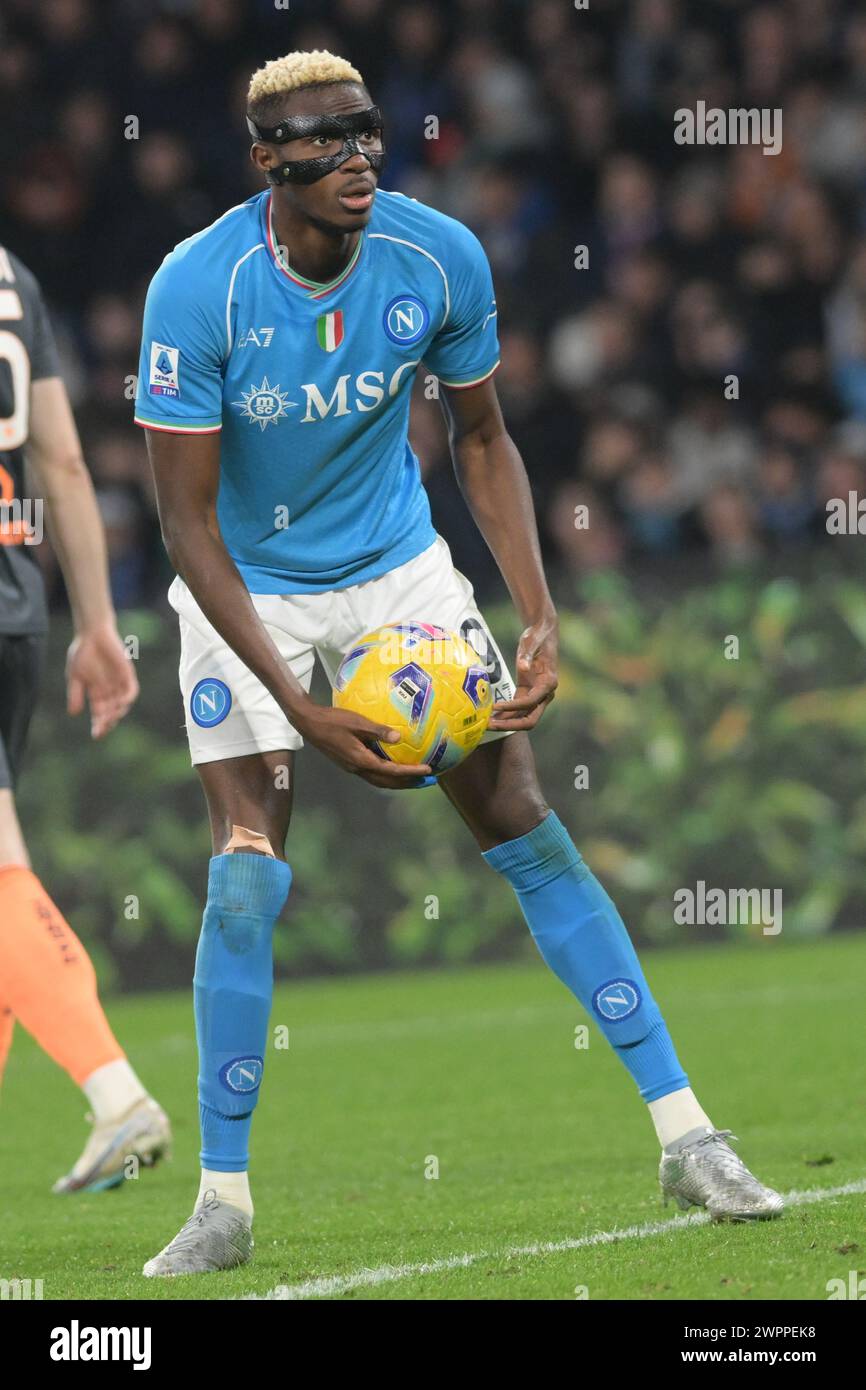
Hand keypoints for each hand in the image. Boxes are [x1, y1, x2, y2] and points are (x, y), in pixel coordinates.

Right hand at [66, 620, 138, 738]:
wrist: (91, 634)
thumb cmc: (82, 654)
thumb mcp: (74, 677)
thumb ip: (75, 694)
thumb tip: (74, 713)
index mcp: (96, 694)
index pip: (100, 715)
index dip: (99, 725)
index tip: (96, 735)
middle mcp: (109, 691)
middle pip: (111, 713)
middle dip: (108, 722)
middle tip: (103, 728)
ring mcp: (119, 683)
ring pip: (121, 704)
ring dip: (117, 713)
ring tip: (111, 719)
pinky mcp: (127, 674)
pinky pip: (131, 690)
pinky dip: (127, 698)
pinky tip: (121, 704)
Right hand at [294, 703, 433, 789]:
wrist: (309, 724)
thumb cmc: (333, 720)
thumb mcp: (357, 722)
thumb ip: (378, 731)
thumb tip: (400, 737)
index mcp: (361, 761)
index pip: (392, 771)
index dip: (411, 772)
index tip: (428, 770)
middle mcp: (358, 768)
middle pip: (388, 782)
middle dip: (409, 783)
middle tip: (428, 780)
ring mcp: (353, 767)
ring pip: (380, 780)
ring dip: (399, 781)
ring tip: (415, 778)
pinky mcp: (350, 763)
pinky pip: (373, 773)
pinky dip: (387, 774)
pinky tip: (393, 765)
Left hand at [488, 613, 557, 731]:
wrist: (542, 634)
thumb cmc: (537, 637)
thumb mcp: (531, 642)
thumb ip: (527, 655)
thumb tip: (523, 667)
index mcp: (548, 682)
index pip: (530, 702)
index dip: (513, 707)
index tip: (496, 707)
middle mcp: (546, 693)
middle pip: (530, 719)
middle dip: (510, 724)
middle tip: (490, 725)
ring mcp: (537, 695)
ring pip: (522, 717)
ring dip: (505, 722)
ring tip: (486, 724)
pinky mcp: (527, 692)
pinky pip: (517, 709)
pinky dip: (505, 714)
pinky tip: (490, 716)